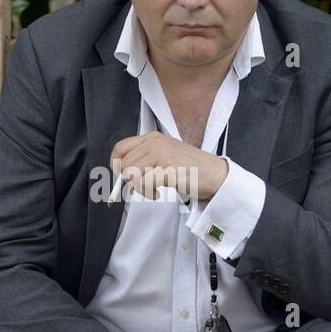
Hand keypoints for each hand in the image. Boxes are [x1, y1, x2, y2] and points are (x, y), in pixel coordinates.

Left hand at [110, 131, 227, 201]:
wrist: (215, 174)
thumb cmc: (190, 168)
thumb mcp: (165, 155)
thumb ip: (145, 159)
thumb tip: (122, 174)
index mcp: (152, 137)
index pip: (120, 148)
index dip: (115, 164)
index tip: (121, 176)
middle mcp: (155, 142)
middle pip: (124, 165)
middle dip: (129, 181)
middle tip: (143, 187)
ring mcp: (162, 154)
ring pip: (132, 175)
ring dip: (139, 188)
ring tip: (152, 191)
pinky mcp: (168, 169)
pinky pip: (144, 183)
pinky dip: (148, 193)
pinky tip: (158, 194)